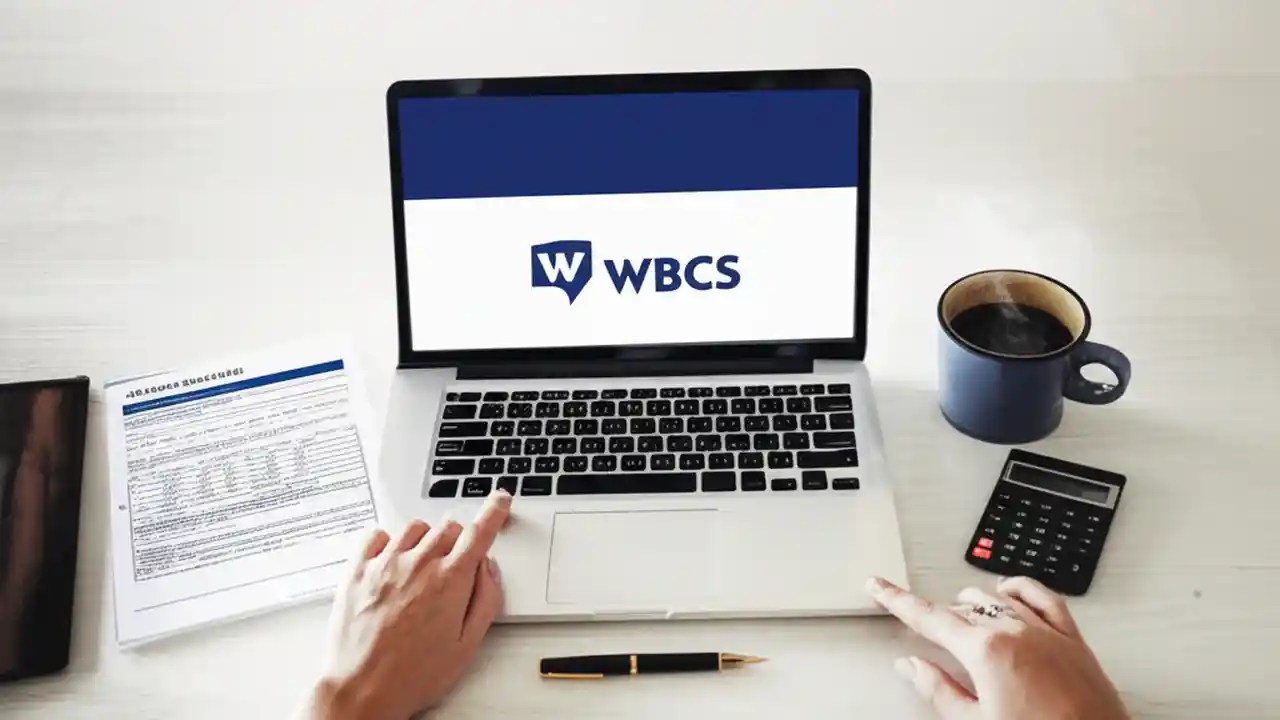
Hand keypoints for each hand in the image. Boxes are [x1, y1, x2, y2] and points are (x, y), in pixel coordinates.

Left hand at [301, 491, 511, 719]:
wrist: (361, 689)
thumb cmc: (413, 675)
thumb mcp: (467, 645)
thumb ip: (486, 600)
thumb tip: (489, 570)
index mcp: (450, 581)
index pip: (479, 531)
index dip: (494, 511)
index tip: (500, 501)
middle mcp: (419, 564)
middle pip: (448, 528)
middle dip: (459, 540)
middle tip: (454, 565)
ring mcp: (385, 564)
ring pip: (415, 528)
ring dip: (426, 540)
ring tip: (423, 568)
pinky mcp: (357, 571)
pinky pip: (377, 536)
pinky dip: (389, 542)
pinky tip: (392, 561)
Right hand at [866, 576, 1127, 719]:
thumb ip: (938, 690)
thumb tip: (911, 667)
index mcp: (985, 651)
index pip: (928, 617)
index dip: (897, 600)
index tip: (878, 586)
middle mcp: (1015, 631)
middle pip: (961, 608)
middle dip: (937, 615)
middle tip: (919, 623)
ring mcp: (1046, 632)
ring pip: (996, 598)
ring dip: (972, 603)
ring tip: (959, 615)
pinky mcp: (1072, 640)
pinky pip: (1042, 598)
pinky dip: (1020, 590)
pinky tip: (1010, 591)